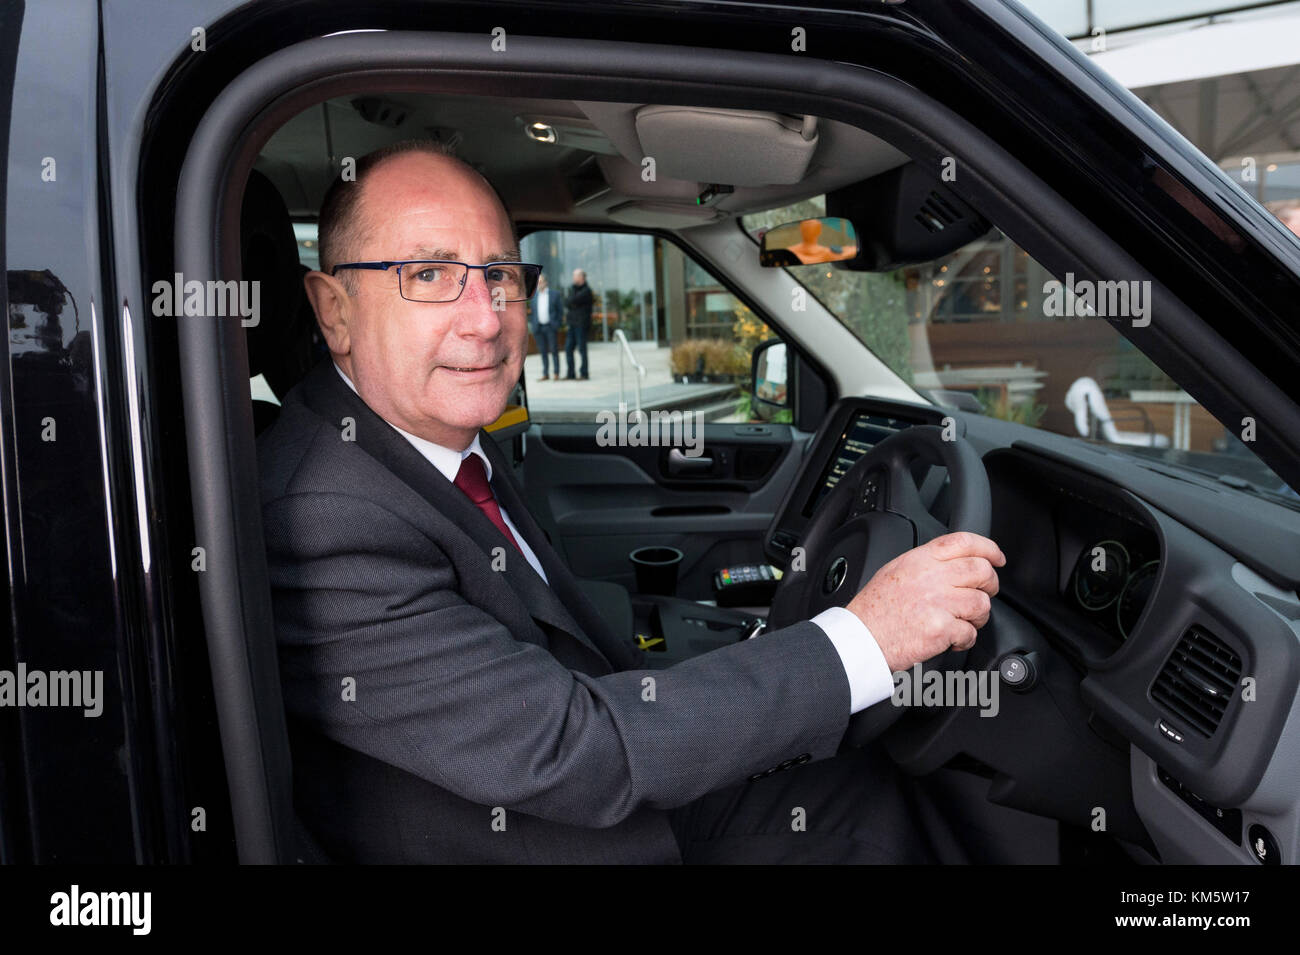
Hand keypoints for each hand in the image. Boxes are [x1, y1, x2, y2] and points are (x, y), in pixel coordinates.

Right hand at [845, 532, 1004, 672]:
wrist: (859, 639)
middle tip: (984, 593)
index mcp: (919, 560)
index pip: (964, 542)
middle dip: (990, 584)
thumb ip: (925, 564)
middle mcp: (930, 577)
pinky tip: (952, 640)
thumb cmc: (873, 610)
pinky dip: (965, 640)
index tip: (997, 558)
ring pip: (981, 604)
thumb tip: (953, 563)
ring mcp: (937, 602)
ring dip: (978, 616)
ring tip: (963, 622)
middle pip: (981, 571)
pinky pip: (970, 632)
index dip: (988, 548)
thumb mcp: (894, 571)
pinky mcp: (941, 628)